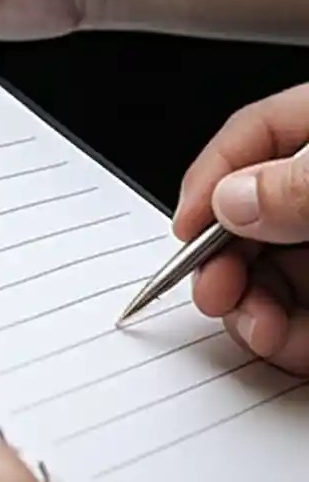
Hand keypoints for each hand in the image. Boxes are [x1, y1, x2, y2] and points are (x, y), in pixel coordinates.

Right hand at [174, 83, 308, 372]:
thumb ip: (301, 183)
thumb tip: (233, 202)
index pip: (256, 136)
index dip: (211, 181)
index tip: (185, 231)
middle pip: (259, 218)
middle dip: (229, 264)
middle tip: (216, 293)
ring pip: (281, 276)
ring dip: (256, 311)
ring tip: (258, 330)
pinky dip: (293, 338)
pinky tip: (287, 345)